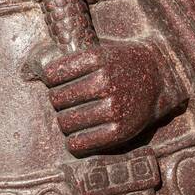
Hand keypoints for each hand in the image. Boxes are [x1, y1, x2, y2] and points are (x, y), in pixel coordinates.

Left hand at [37, 38, 183, 155]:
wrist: (161, 78)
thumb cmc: (122, 64)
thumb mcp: (100, 51)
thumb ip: (72, 61)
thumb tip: (34, 73)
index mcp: (98, 59)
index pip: (53, 74)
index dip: (51, 79)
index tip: (58, 81)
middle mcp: (106, 82)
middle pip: (57, 99)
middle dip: (57, 101)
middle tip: (66, 102)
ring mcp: (114, 107)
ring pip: (65, 122)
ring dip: (64, 121)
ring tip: (72, 117)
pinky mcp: (120, 130)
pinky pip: (81, 142)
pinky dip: (72, 142)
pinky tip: (74, 137)